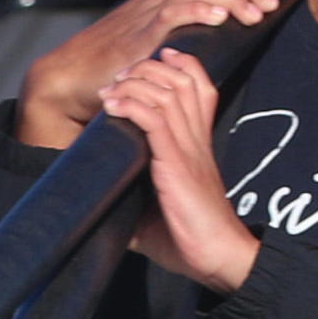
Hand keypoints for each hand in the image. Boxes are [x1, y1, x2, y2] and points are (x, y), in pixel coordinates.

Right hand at [18, 0, 280, 148]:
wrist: (71, 79)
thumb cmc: (115, 66)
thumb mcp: (157, 43)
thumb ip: (183, 33)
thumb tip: (221, 32)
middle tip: (272, 0)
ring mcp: (147, 14)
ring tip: (255, 12)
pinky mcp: (138, 35)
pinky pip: (172, 13)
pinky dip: (198, 10)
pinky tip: (220, 17)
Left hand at [100, 49, 260, 290]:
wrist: (218, 258)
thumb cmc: (190, 240)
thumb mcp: (157, 211)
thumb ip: (133, 199)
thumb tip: (98, 209)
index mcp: (198, 144)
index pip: (200, 86)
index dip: (179, 64)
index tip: (152, 61)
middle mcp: (196, 139)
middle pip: (181, 79)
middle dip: (146, 68)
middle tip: (120, 77)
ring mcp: (188, 149)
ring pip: (166, 92)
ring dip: (133, 83)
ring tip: (110, 90)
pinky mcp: (177, 164)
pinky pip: (154, 119)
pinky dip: (131, 105)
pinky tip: (112, 107)